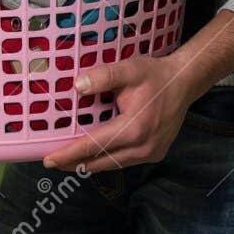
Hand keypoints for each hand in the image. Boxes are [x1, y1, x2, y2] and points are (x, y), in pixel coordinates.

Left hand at [41, 55, 201, 173]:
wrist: (185, 83)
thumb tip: (77, 86)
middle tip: (52, 161)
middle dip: (74, 163)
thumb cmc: (156, 75)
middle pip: (100, 162)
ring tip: (70, 159)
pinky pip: (124, 161)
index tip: (48, 159)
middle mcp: (142, 147)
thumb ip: (103, 76)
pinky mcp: (155, 154)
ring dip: (90, 163)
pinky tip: (95, 154)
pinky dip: (106, 159)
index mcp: (134, 129)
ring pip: (112, 164)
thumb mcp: (129, 69)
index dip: (69, 154)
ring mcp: (150, 153)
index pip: (93, 146)